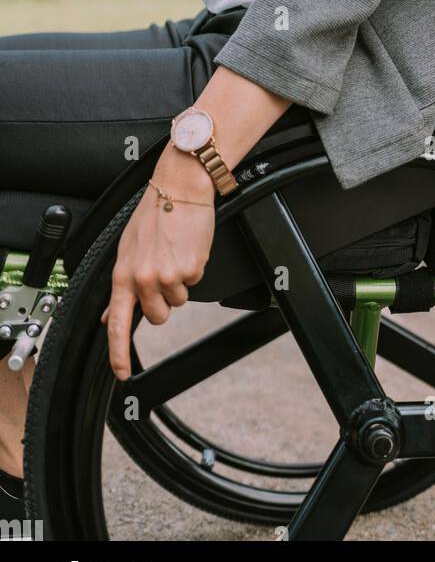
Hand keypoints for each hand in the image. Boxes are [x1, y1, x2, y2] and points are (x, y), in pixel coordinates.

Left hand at [100, 146, 215, 381]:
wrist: (180, 188)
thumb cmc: (154, 214)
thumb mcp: (128, 250)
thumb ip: (121, 285)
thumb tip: (111, 316)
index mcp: (123, 275)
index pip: (119, 324)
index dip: (119, 354)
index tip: (122, 373)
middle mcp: (143, 279)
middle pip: (158, 316)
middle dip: (164, 301)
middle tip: (164, 272)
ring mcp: (168, 276)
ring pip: (179, 301)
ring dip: (180, 283)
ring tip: (175, 254)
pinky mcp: (191, 269)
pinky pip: (195, 282)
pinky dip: (194, 268)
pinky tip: (187, 248)